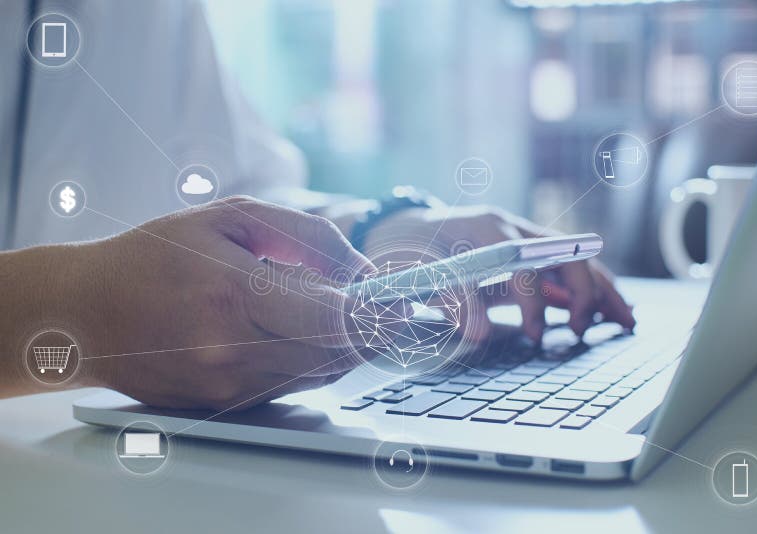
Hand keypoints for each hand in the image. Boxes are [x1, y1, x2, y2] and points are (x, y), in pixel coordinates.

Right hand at [69, 197, 373, 409]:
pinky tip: (307, 330)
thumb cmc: (155, 256)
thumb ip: (307, 237)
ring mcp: (232, 385)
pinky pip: (297, 384)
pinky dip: (318, 357)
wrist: (86, 315)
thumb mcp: (229, 218)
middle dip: (377, 328)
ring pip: (325, 371)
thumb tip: (363, 271)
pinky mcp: (228, 404)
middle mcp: (236, 350)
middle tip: (388, 302)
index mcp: (236, 293)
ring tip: (343, 309)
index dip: (383, 311)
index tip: (404, 297)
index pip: (337, 317)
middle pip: (341, 352)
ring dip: (349, 343)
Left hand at [364, 205, 634, 342]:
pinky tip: (605, 311)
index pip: (523, 262)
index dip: (533, 300)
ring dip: (598, 289)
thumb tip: (480, 333)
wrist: (403, 231)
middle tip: (582, 330)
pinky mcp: (525, 252)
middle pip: (563, 253)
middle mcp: (510, 227)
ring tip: (624, 320)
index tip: (535, 334)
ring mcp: (521, 237)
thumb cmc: (410, 250)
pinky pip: (564, 269)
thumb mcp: (420, 273)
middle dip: (580, 291)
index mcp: (485, 228)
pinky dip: (586, 290)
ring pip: (572, 259)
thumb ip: (451, 299)